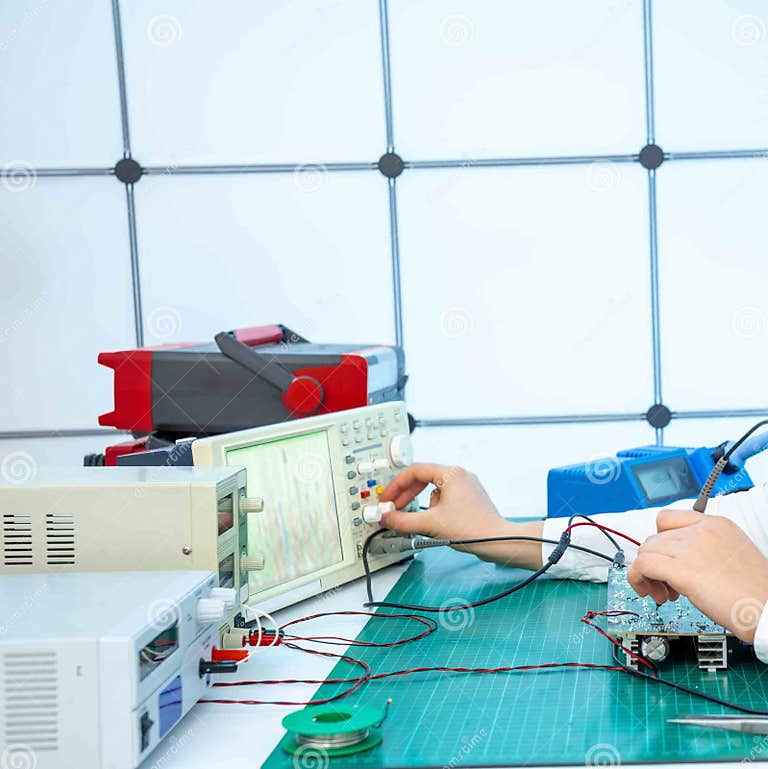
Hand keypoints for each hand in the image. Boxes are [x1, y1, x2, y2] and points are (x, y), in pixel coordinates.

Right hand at [379, 463, 543, 567]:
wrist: (498, 542)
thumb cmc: (473, 529)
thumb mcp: (430, 524)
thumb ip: (402, 521)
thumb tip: (386, 518)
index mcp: (451, 474)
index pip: (414, 471)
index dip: (396, 485)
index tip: (387, 498)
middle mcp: (460, 476)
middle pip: (423, 479)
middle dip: (406, 495)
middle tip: (394, 507)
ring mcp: (466, 487)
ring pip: (433, 490)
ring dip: (422, 505)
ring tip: (421, 521)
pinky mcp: (470, 499)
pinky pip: (444, 499)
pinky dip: (435, 510)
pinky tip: (437, 525)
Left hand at [627, 509, 767, 642]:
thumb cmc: (756, 592)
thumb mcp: (733, 554)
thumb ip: (705, 548)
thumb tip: (679, 558)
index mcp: (716, 524)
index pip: (668, 519)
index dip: (661, 540)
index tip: (665, 558)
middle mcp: (701, 531)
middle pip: (655, 538)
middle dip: (655, 562)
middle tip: (666, 584)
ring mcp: (690, 548)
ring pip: (646, 551)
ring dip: (647, 574)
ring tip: (663, 593)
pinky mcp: (682, 569)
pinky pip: (642, 565)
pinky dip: (637, 579)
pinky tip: (651, 592)